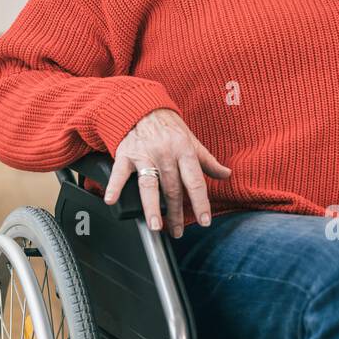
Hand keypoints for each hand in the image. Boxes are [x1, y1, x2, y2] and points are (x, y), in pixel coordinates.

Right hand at [106, 108, 231, 236]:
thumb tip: (226, 175)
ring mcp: (144, 154)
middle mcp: (165, 153)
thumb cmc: (168, 126)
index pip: (195, 181)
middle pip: (172, 188)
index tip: (204, 221)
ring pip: (149, 185)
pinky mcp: (125, 154)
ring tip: (155, 226)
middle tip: (177, 232)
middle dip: (176, 213)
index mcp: (184, 150)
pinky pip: (120, 173)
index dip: (200, 203)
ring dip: (152, 207)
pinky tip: (112, 200)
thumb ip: (207, 161)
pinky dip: (114, 186)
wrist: (141, 107)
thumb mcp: (191, 140)